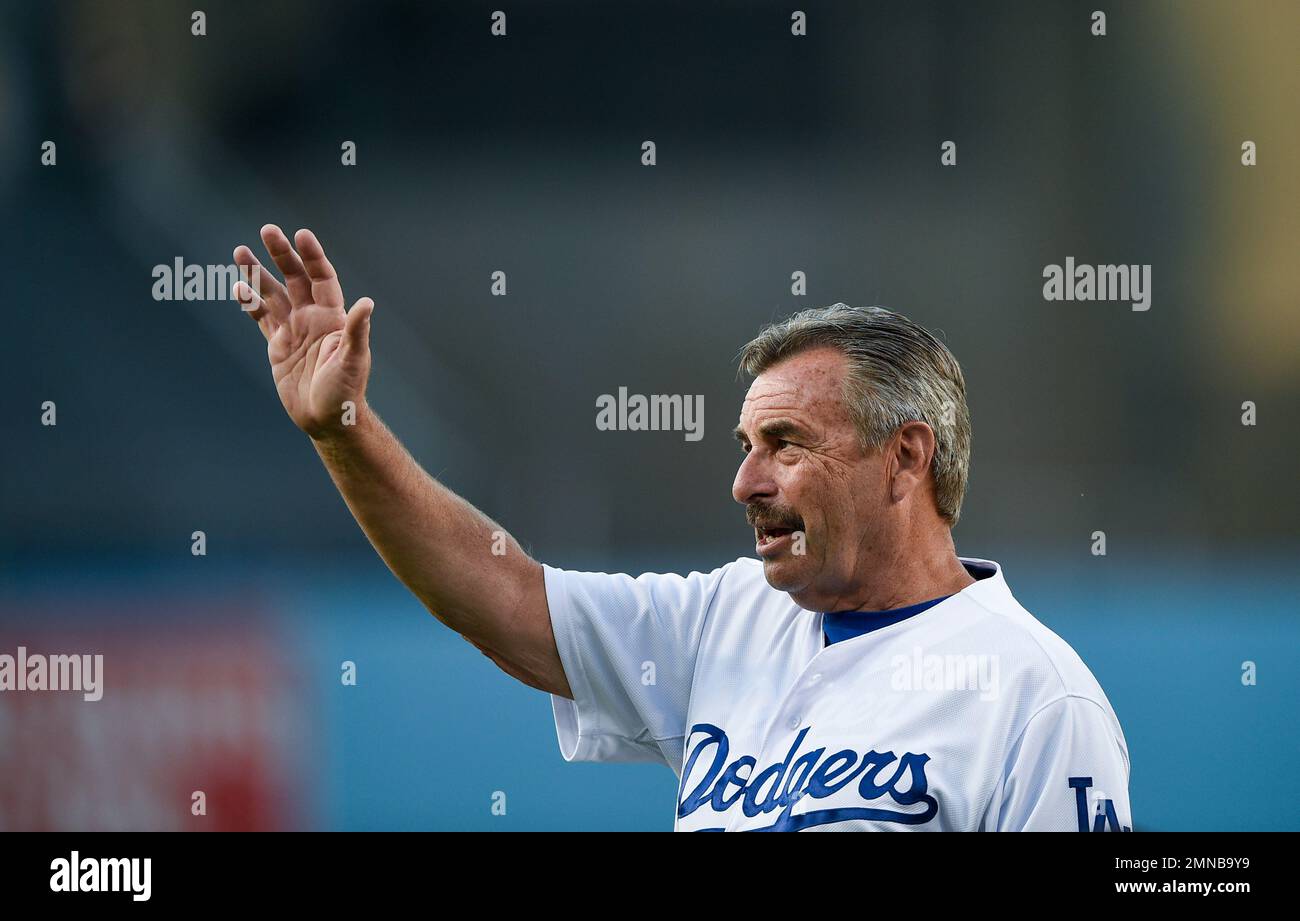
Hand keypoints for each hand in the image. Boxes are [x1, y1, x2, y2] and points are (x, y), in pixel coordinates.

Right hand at [233, 225, 373, 438]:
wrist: (327, 419)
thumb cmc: (346, 392)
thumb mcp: (353, 360)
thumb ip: (356, 331)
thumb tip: (367, 302)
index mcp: (332, 317)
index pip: (322, 278)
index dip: (312, 257)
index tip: (301, 235)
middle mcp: (313, 318)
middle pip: (295, 278)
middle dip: (282, 254)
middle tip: (267, 229)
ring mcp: (294, 331)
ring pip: (273, 294)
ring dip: (258, 274)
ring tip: (240, 251)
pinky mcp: (278, 346)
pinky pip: (262, 319)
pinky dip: (250, 304)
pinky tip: (239, 288)